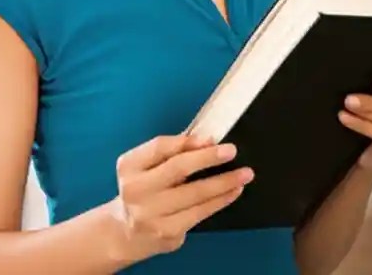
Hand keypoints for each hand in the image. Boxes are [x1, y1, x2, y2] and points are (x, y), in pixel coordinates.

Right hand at [109, 135, 252, 261]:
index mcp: (128, 166)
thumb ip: (168, 154)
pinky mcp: (168, 231)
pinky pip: (201, 212)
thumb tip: (204, 141)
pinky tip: (233, 192)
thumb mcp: (145, 168)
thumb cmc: (143, 193)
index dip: (187, 142)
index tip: (211, 138)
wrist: (128, 232)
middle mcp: (135, 189)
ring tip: (243, 174)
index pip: (159, 148)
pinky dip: (220, 200)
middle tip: (231, 151)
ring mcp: (150, 212)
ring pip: (195, 192)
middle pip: (177, 168)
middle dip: (208, 158)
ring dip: (223, 182)